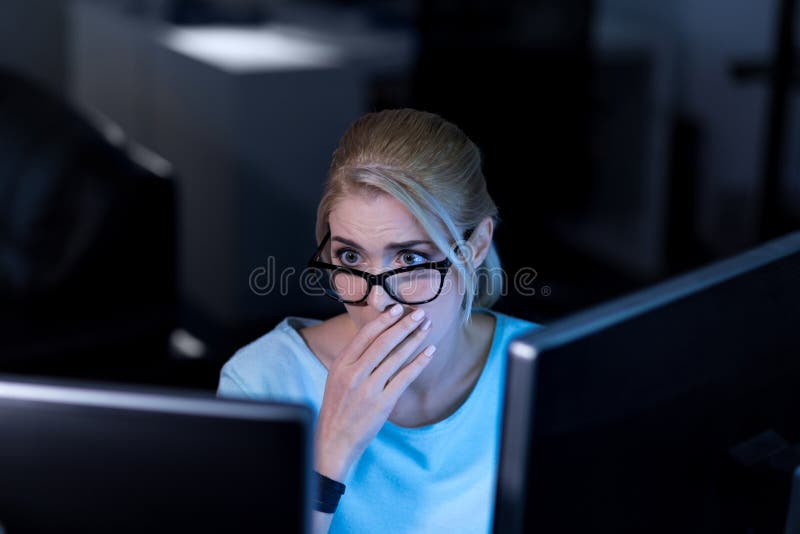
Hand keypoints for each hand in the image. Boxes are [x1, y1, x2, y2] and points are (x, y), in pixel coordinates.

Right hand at [314, 304, 436, 481]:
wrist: (333, 441)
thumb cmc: (338, 407)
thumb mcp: (337, 378)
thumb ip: (353, 359)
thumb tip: (376, 335)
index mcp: (340, 364)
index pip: (365, 335)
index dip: (383, 319)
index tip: (398, 308)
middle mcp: (353, 374)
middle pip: (383, 342)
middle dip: (404, 325)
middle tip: (420, 313)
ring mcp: (368, 389)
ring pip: (396, 357)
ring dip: (414, 339)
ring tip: (426, 327)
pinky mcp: (382, 404)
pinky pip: (405, 378)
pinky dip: (419, 362)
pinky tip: (429, 352)